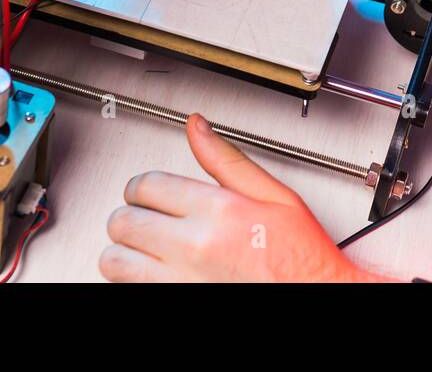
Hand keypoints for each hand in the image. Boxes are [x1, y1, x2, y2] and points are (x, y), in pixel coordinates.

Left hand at [99, 113, 384, 281]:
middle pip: (124, 221)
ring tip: (142, 248)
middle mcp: (194, 247)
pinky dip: (133, 280)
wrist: (317, 298)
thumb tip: (198, 128)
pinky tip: (154, 273)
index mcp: (219, 211)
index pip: (147, 185)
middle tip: (144, 219)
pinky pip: (127, 289)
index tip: (148, 193)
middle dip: (130, 216)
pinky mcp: (173, 303)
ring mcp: (179, 282)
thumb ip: (228, 161)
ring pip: (115, 261)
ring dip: (123, 251)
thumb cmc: (300, 258)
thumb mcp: (276, 196)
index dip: (143, 186)